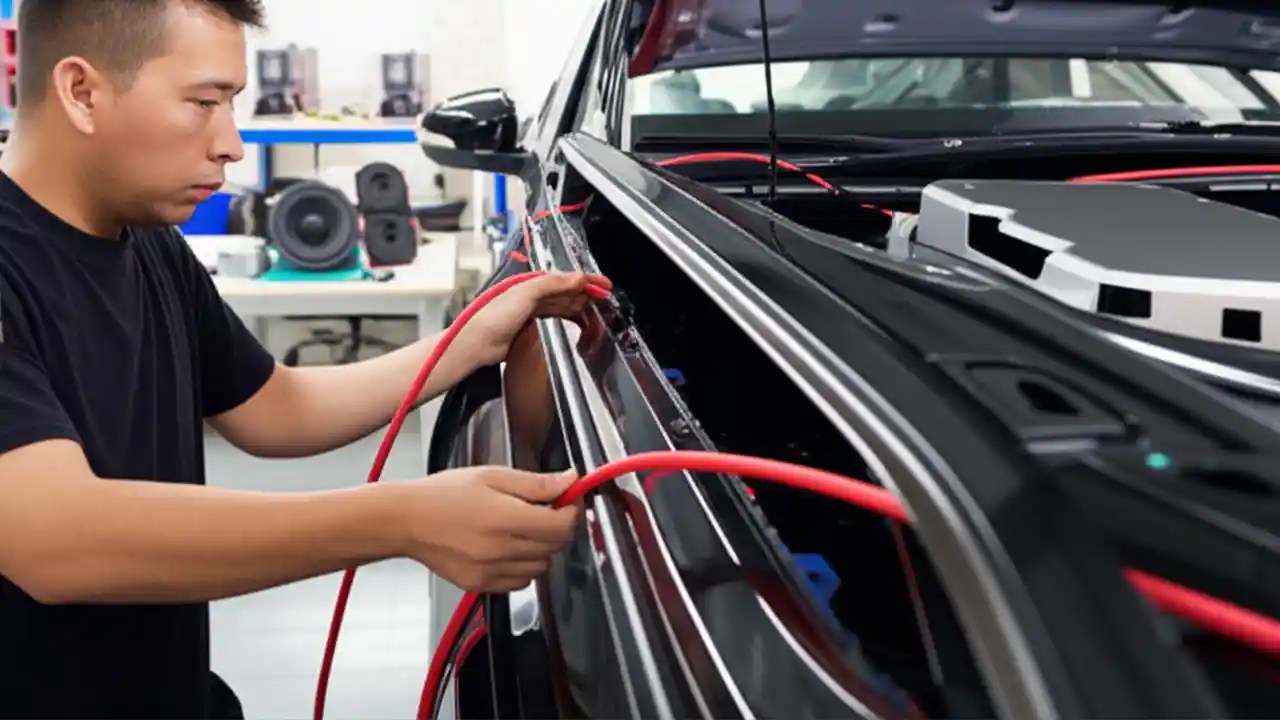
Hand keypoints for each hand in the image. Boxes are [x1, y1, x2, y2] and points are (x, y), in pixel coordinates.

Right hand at [401, 466, 584, 591]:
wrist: (406, 521)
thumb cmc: (444, 494)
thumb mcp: (493, 476)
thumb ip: (536, 484)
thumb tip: (570, 481)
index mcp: (507, 520)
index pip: (562, 526)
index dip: (571, 511)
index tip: (568, 499)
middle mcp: (502, 551)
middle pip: (555, 547)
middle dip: (557, 527)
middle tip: (544, 510)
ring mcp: (492, 572)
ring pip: (541, 568)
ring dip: (541, 549)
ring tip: (521, 529)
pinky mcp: (481, 585)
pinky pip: (520, 582)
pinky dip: (523, 568)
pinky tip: (508, 549)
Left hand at [457, 272, 611, 368]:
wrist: (477, 343)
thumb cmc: (494, 316)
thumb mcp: (526, 293)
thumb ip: (553, 284)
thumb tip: (579, 278)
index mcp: (533, 283)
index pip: (567, 279)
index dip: (588, 281)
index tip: (606, 285)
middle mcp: (533, 295)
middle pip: (567, 291)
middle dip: (588, 293)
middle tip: (607, 299)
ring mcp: (532, 311)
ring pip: (563, 305)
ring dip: (580, 306)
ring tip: (597, 312)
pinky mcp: (530, 328)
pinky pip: (556, 319)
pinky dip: (569, 318)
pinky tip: (576, 323)